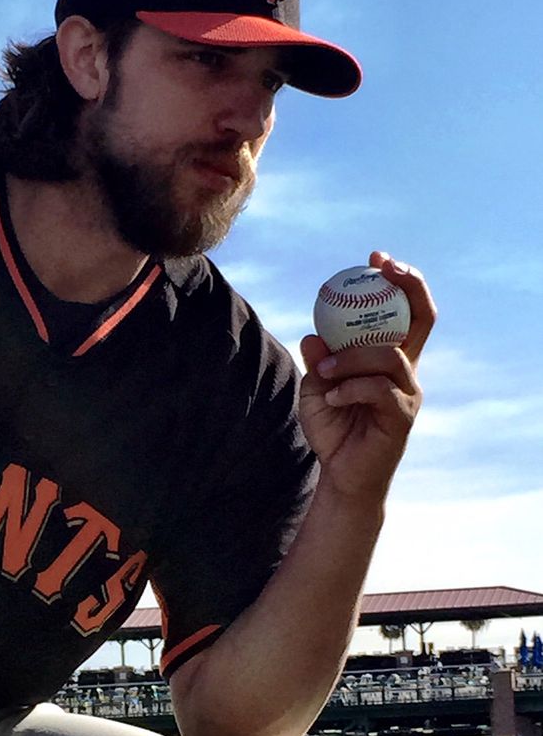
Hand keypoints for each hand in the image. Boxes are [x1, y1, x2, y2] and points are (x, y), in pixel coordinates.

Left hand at [299, 251, 434, 502]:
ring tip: (323, 370)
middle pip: (422, 317)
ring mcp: (407, 391)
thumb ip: (319, 362)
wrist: (341, 476)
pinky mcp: (402, 415)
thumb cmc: (333, 430)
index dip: (400, 281)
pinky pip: (377, 388)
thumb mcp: (317, 389)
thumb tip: (312, 335)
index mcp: (390, 358)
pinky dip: (349, 387)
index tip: (376, 259)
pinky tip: (332, 398)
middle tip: (381, 268)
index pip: (406, 311)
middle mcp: (406, 370)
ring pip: (387, 355)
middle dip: (407, 285)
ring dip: (350, 357)